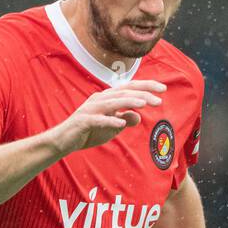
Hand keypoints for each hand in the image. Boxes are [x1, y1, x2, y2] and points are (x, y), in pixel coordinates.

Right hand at [49, 80, 166, 155]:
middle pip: (124, 92)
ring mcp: (91, 109)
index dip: (146, 87)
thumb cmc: (89, 131)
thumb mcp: (112, 127)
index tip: (163, 89)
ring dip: (129, 102)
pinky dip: (109, 121)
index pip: (129, 89)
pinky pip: (98, 120)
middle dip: (143, 93)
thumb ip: (125, 119)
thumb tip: (138, 115)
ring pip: (112, 102)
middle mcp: (100, 99)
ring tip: (144, 104)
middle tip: (160, 99)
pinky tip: (120, 124)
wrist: (64, 140)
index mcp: (108, 99)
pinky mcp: (84, 121)